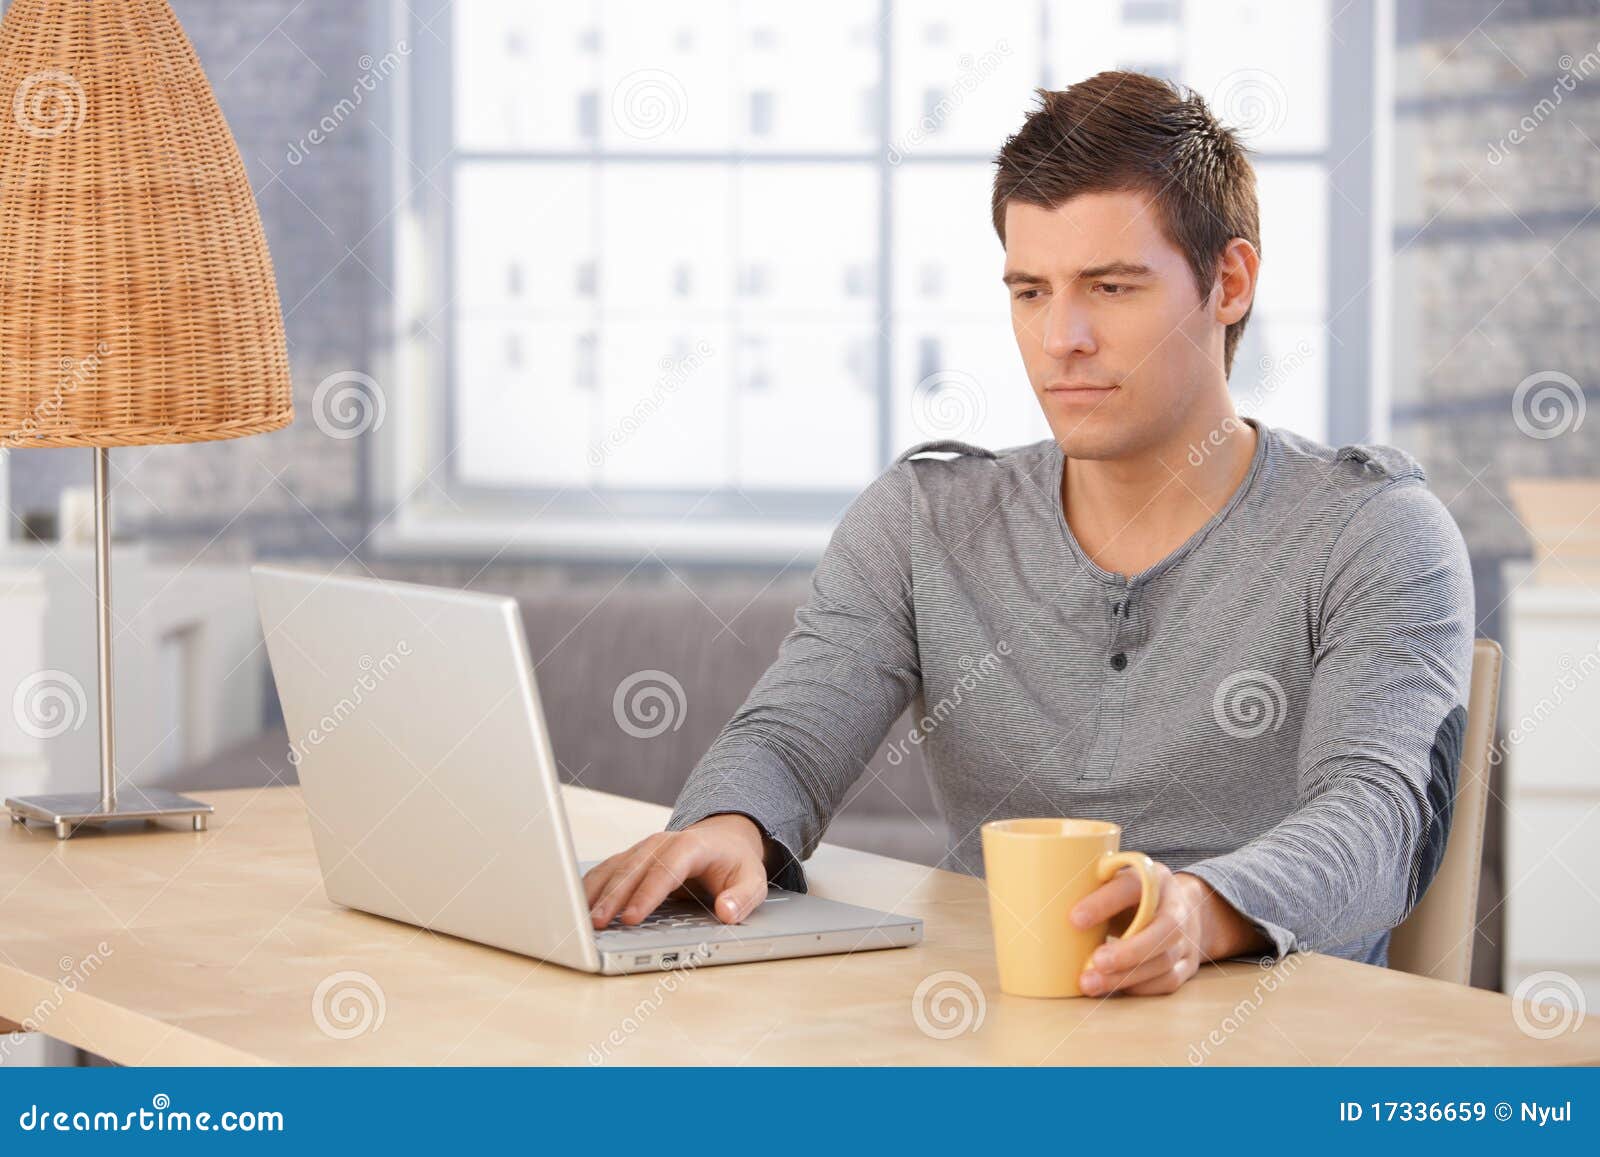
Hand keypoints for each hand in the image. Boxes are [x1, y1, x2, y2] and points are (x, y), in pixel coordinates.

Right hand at [583, 812, 769, 930]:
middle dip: (614, 897)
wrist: (724, 840)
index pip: (667, 870)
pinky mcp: (631, 858)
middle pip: (633, 869)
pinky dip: (591, 887)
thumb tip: (727, 912)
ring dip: (597, 893)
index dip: (648, 894)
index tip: (633, 918)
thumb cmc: (735, 864)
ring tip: (583, 919)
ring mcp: (643, 849)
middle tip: (599, 925)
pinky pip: (607, 871)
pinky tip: (578, 905)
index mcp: (692, 846)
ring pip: (615, 868)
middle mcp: (662, 843)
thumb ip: (742, 897)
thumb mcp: (753, 881)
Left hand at [1068, 865, 1266, 996]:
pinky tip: (1113, 988)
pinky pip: (1167, 981)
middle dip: (1128, 951)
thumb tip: (1030, 899)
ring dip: (1126, 976)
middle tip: (1095, 962)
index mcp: (1154, 877)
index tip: (1074, 920)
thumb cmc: (1133, 895)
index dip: (1104, 903)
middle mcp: (1176, 905)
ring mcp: (1186, 937)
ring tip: (1091, 983)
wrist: (1181, 908)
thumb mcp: (1115, 880)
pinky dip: (1139, 987)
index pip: (1131, 887)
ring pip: (1163, 961)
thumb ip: (1088, 886)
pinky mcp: (1186, 964)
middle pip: (1162, 930)